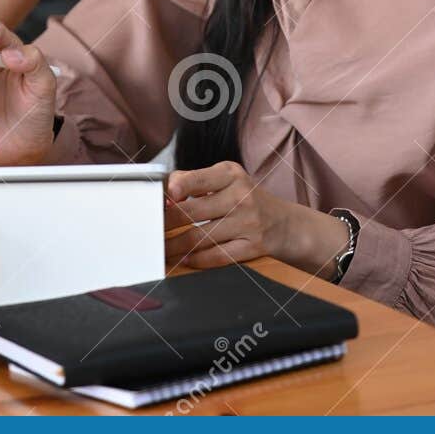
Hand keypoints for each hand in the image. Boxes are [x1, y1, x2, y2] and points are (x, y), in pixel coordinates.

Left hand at [164, 161, 287, 269]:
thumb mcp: (227, 179)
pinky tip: (184, 259)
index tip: (159, 201)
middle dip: (166, 224)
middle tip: (150, 231)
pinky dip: (197, 260)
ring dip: (176, 246)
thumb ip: (196, 180)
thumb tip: (166, 190)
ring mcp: (247, 222)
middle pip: (192, 212)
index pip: (196, 179)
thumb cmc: (246, 198)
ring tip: (161, 250)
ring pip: (201, 237)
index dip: (175, 189)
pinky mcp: (252, 246)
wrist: (284, 223)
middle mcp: (240, 196)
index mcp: (230, 174)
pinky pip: (218, 256)